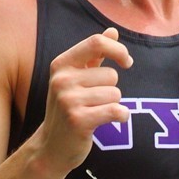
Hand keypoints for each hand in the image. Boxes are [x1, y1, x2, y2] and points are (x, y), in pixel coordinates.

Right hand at [39, 27, 133, 175]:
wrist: (51, 148)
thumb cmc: (68, 110)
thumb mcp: (75, 79)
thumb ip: (94, 55)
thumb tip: (112, 31)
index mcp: (61, 65)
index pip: (96, 43)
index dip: (118, 50)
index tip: (127, 62)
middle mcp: (62, 80)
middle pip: (111, 75)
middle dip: (112, 90)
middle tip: (94, 104)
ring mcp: (68, 100)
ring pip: (115, 94)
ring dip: (113, 105)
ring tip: (95, 114)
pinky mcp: (78, 120)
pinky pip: (116, 110)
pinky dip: (121, 116)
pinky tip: (111, 121)